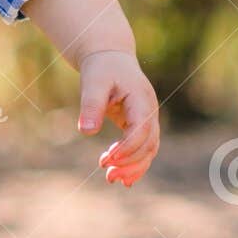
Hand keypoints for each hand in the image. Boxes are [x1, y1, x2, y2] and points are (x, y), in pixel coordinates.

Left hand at [76, 50, 159, 187]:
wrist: (109, 58)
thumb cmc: (101, 69)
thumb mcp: (93, 83)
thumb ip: (91, 105)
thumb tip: (87, 132)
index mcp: (141, 100)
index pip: (141, 130)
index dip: (126, 148)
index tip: (106, 159)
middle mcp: (149, 112)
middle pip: (149, 144)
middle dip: (130, 163)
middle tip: (107, 174)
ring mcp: (147, 119)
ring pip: (149, 150)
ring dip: (133, 167)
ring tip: (111, 179)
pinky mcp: (139, 125)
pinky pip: (142, 148)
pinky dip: (134, 164)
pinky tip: (122, 177)